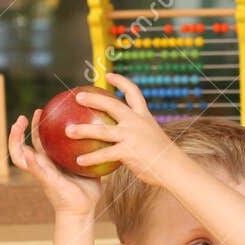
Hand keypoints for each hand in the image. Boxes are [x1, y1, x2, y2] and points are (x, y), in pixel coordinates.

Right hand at [9, 109, 100, 216]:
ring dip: (15, 141)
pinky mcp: (46, 182)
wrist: (83, 210)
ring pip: (20, 156)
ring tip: (16, 127)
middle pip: (23, 145)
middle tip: (22, 116)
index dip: (36, 126)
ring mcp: (42, 173)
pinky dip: (31, 162)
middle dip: (18, 131)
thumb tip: (106, 132)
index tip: (41, 110)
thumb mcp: (89, 165)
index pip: (39, 140)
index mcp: (50, 161)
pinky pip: (36, 170)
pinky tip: (28, 153)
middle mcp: (42, 165)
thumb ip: (93, 151)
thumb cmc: (87, 190)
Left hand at [62, 74, 179, 184]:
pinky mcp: (129, 151)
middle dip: (94, 99)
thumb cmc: (163, 158)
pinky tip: (79, 162)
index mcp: (144, 116)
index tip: (108, 75)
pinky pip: (104, 154)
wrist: (175, 169)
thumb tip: (125, 137)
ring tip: (68, 131)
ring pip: (102, 130)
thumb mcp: (153, 138)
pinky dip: (91, 158)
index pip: (133, 92)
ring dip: (83, 130)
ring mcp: (132, 135)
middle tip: (77, 97)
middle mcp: (137, 122)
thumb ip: (139, 133)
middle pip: (112, 105)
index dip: (121, 82)